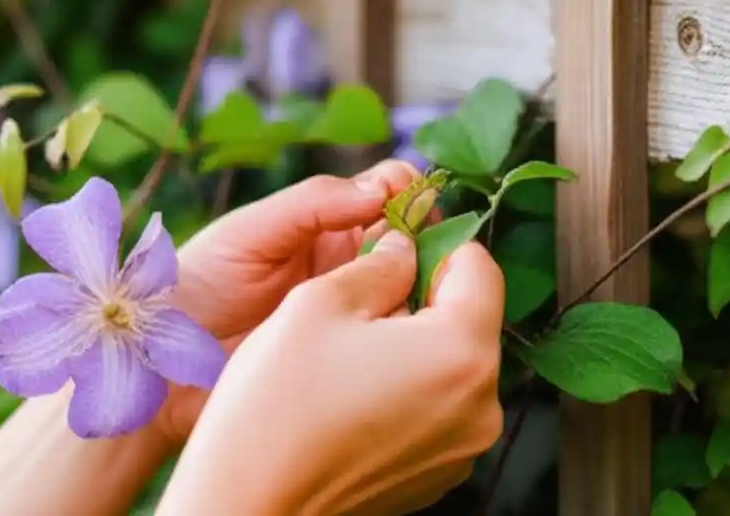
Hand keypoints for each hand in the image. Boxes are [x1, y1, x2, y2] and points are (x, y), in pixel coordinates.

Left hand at [154, 160, 419, 443]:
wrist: (159, 362)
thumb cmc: (194, 285)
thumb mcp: (251, 231)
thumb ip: (314, 204)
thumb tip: (382, 188)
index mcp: (324, 223)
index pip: (386, 190)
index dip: (407, 189)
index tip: (414, 201)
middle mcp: (347, 262)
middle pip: (410, 237)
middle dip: (425, 234)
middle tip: (420, 248)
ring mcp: (352, 310)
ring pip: (412, 285)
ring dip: (422, 280)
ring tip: (414, 286)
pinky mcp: (351, 355)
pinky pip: (395, 335)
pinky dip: (409, 326)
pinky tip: (404, 325)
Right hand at [157, 229, 505, 515]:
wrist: (247, 504)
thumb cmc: (277, 404)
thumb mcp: (319, 303)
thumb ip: (378, 264)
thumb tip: (403, 249)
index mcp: (463, 352)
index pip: (479, 267)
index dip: (436, 242)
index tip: (397, 240)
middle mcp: (481, 405)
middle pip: (470, 318)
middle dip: (424, 295)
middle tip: (363, 294)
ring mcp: (463, 446)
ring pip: (453, 364)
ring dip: (415, 343)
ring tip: (350, 349)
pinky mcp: (438, 474)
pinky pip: (439, 408)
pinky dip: (408, 388)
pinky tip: (353, 391)